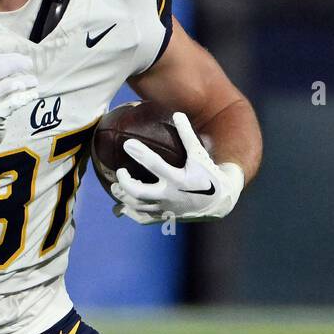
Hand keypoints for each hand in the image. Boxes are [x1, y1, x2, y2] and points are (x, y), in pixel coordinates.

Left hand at [111, 112, 244, 222]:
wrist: (218, 203)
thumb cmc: (208, 174)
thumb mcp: (200, 154)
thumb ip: (188, 135)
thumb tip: (177, 114)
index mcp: (179, 180)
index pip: (155, 165)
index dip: (140, 153)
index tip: (128, 143)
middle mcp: (170, 197)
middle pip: (139, 192)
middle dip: (125, 182)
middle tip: (119, 171)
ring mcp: (166, 209)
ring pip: (137, 207)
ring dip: (123, 197)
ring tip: (114, 187)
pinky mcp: (164, 217)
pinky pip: (142, 219)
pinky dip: (130, 213)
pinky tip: (120, 208)